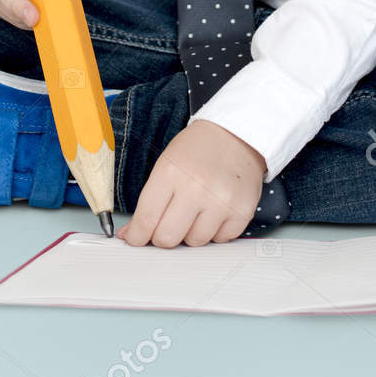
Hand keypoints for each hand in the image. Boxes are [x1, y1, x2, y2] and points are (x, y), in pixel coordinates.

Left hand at [118, 120, 266, 247]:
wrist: (235, 134)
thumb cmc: (197, 149)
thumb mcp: (165, 165)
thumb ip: (148, 201)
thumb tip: (133, 234)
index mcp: (170, 172)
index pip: (146, 219)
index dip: (137, 235)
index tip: (136, 238)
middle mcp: (196, 188)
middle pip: (168, 238)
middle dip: (162, 237)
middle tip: (165, 225)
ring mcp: (221, 202)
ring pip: (194, 242)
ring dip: (190, 233)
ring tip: (195, 210)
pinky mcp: (242, 211)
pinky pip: (220, 240)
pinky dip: (214, 232)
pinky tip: (214, 212)